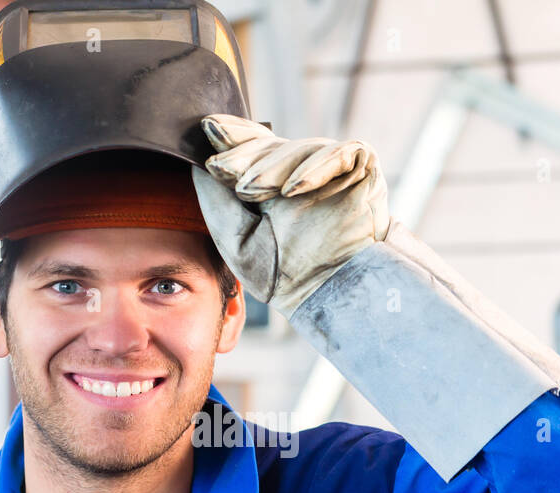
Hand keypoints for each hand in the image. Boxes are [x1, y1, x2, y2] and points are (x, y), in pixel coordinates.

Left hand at [190, 114, 389, 316]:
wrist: (327, 295)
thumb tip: (197, 163)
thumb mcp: (235, 238)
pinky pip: (342, 152)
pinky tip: (293, 189)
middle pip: (273, 144)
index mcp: (274, 184)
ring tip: (251, 189)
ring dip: (273, 167)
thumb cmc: (283, 275)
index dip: (233, 136)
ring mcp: (334, 168)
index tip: (209, 130)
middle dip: (245, 156)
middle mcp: (303, 172)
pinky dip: (316, 168)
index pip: (254, 146)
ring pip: (302, 148)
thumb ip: (215, 202)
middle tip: (222, 168)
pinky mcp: (362, 168)